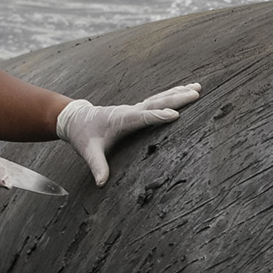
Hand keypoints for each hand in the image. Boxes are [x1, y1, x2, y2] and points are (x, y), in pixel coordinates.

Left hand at [56, 83, 200, 185]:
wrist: (75, 119)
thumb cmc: (83, 136)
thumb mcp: (88, 152)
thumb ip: (97, 167)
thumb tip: (101, 184)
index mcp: (121, 120)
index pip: (142, 117)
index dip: (158, 116)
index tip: (175, 115)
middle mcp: (130, 111)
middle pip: (157, 102)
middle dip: (177, 99)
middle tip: (196, 94)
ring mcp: (134, 108)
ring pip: (160, 98)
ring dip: (178, 93)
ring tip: (197, 88)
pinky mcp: (136, 109)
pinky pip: (157, 100)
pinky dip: (172, 95)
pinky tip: (183, 91)